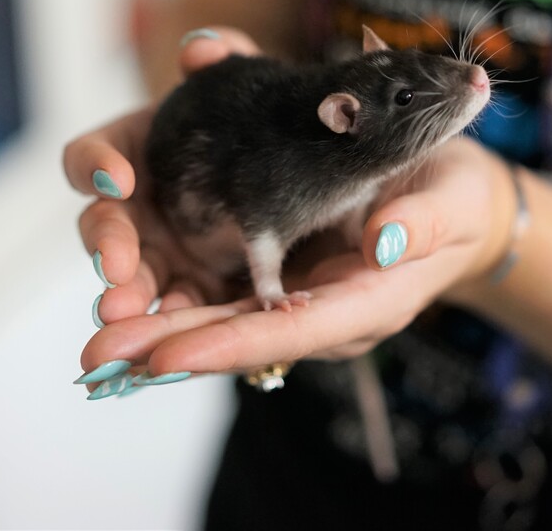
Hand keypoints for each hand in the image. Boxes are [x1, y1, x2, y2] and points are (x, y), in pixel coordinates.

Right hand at [63, 28, 262, 323]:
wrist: (307, 167)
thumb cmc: (263, 121)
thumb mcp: (250, 87)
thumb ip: (229, 59)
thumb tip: (202, 48)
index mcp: (135, 152)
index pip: (89, 156)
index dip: (94, 164)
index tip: (118, 177)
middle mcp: (137, 206)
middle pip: (102, 226)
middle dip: (107, 247)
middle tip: (118, 269)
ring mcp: (160, 251)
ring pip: (132, 277)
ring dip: (128, 295)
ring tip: (129, 315)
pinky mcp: (193, 286)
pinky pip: (178, 306)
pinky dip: (177, 319)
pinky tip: (187, 330)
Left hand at [74, 120, 517, 391]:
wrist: (446, 194)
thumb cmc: (453, 200)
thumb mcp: (450, 204)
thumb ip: (423, 225)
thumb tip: (384, 242)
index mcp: (363, 302)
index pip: (288, 332)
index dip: (227, 344)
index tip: (164, 357)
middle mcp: (318, 306)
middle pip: (239, 334)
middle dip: (169, 347)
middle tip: (100, 357)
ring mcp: (296, 290)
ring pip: (220, 316)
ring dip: (158, 326)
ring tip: (98, 339)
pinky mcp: (279, 264)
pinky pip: (223, 288)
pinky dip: (175, 294)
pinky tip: (128, 294)